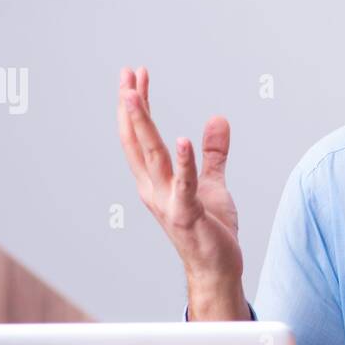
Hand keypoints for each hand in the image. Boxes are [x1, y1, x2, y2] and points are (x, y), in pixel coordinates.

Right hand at [116, 66, 247, 319]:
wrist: (216, 269)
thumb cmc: (211, 230)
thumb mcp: (212, 183)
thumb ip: (213, 152)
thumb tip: (217, 118)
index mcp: (156, 181)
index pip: (139, 138)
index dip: (137, 108)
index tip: (135, 76)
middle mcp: (154, 189)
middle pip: (137, 141)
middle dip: (132, 108)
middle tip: (126, 75)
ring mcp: (168, 202)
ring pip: (152, 157)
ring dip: (143, 124)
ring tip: (135, 94)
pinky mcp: (188, 215)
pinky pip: (184, 184)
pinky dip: (183, 162)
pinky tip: (182, 139)